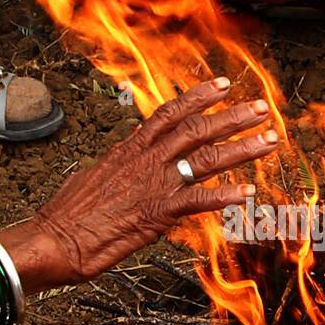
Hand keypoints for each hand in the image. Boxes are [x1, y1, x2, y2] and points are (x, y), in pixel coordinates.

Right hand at [21, 78, 278, 285]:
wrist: (56, 238)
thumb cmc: (68, 214)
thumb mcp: (94, 177)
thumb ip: (119, 168)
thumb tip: (126, 166)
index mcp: (130, 149)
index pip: (169, 114)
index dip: (199, 98)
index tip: (223, 85)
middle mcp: (146, 160)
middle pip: (196, 130)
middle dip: (232, 118)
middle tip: (262, 109)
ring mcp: (154, 185)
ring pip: (205, 159)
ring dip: (241, 149)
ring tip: (269, 141)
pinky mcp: (157, 213)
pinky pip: (197, 200)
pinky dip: (224, 196)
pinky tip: (247, 192)